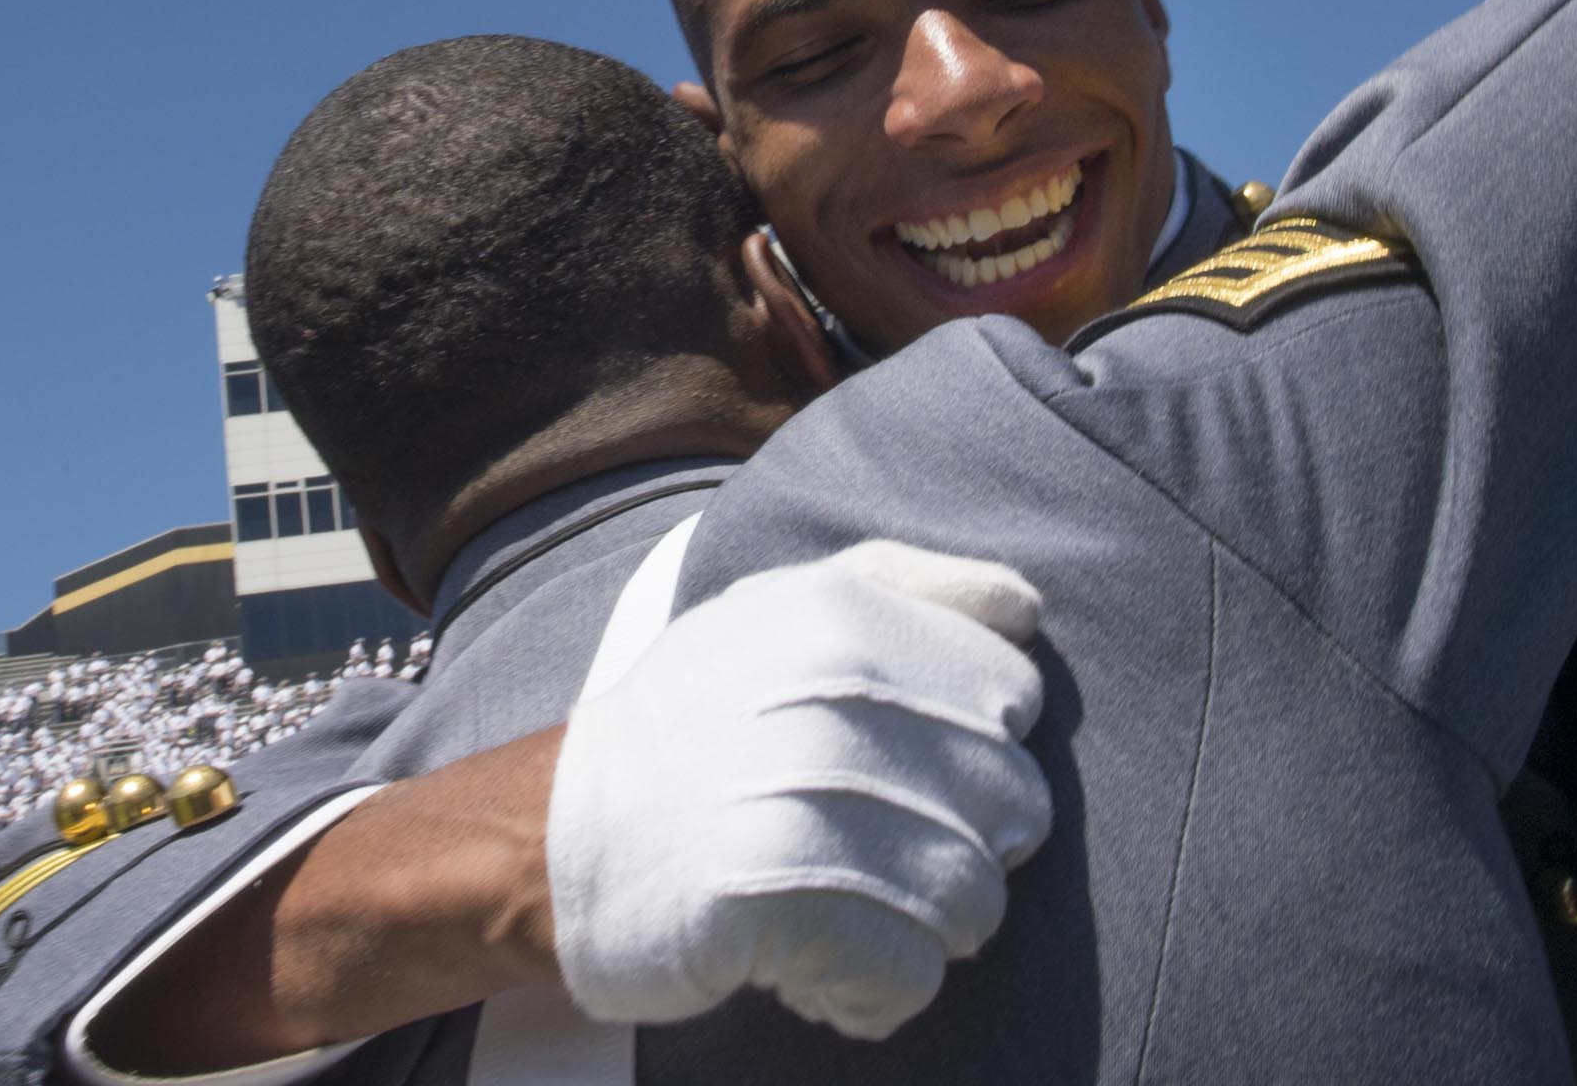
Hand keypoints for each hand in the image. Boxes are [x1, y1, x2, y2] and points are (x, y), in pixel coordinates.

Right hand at [547, 540, 1050, 1038]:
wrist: (552, 840)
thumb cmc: (690, 726)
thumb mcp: (781, 608)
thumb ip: (908, 585)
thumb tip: (1024, 609)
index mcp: (849, 614)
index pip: (1013, 690)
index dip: (971, 741)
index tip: (906, 762)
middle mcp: (844, 697)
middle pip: (1013, 805)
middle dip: (955, 842)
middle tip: (863, 847)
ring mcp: (819, 804)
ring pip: (975, 901)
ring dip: (917, 925)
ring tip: (837, 905)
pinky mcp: (790, 907)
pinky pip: (912, 976)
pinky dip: (871, 991)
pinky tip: (810, 961)